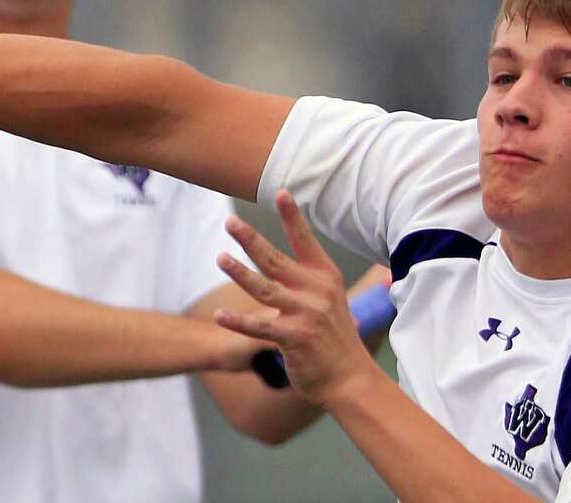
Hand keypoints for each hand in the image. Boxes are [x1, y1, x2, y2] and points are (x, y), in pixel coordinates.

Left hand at [214, 189, 382, 404]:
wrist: (349, 378)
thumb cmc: (335, 338)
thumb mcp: (330, 301)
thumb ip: (308, 281)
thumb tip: (279, 264)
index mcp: (325, 277)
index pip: (305, 240)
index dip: (292, 216)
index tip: (281, 192)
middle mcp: (316, 291)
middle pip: (276, 259)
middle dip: (250, 239)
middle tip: (231, 223)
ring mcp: (306, 314)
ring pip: (264, 287)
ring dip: (239, 272)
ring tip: (220, 257)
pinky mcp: (294, 337)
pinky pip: (259, 326)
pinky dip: (238, 321)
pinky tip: (220, 316)